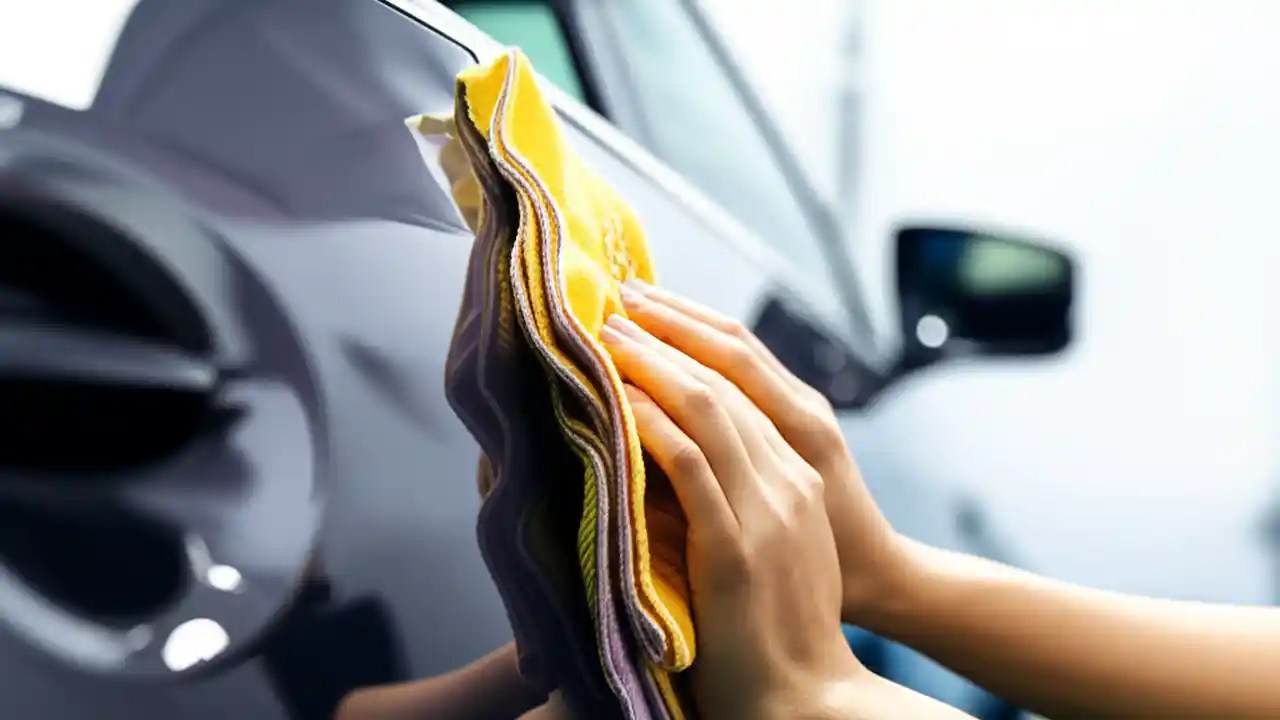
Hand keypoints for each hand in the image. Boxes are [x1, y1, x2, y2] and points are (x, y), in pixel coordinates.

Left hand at [601, 312, 861, 719]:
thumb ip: (732, 498)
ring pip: (709, 407)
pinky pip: (692, 464)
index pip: (748, 381)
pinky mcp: (737, 547)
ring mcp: (768, 509)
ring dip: (654, 362)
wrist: (810, 698)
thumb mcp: (765, 545)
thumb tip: (665, 461)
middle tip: (620, 300)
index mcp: (797, 475)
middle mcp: (790, 478)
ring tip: (608, 332)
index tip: (652, 310)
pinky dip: (654, 423)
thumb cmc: (780, 628)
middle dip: (670, 333)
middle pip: (727, 379)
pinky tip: (622, 399)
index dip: (696, 338)